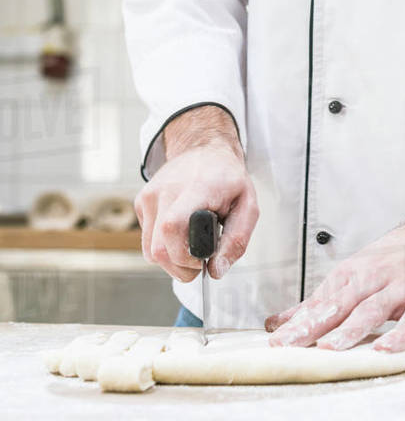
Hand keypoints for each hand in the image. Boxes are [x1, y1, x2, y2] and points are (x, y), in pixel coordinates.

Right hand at [135, 106, 258, 281]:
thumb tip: (216, 271)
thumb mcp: (248, 205)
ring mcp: (150, 195)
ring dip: (171, 261)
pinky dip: (163, 246)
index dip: (185, 256)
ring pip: (150, 251)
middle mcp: (166, 190)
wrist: (205, 148)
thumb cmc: (227, 177)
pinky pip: (147, 241)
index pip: (172, 227)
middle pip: (159, 249)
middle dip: (181, 268)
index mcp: (196, 188)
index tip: (204, 260)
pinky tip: (180, 233)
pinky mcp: (141, 201)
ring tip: (191, 248)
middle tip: (200, 264)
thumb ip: (236, 239)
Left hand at [264, 197, 404, 351]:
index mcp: (351, 274)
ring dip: (350, 329)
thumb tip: (281, 321)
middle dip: (311, 326)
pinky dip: (399, 335)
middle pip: (338, 305)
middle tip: (288, 347)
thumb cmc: (394, 258)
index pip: (319, 302)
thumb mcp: (354, 272)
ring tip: (329, 350)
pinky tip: (385, 349)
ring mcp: (400, 287)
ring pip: (371, 310)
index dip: (296, 323)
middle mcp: (372, 278)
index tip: (274, 343)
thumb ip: (320, 301)